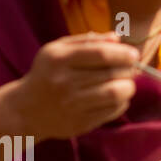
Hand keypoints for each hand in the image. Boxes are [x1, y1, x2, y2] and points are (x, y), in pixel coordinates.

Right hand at [15, 32, 137, 140]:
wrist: (27, 109)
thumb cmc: (47, 73)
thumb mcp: (58, 51)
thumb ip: (86, 41)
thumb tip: (117, 38)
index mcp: (59, 59)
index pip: (100, 54)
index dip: (122, 53)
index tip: (133, 55)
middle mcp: (65, 82)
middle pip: (111, 74)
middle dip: (128, 70)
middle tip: (130, 69)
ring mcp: (73, 105)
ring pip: (116, 94)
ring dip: (128, 87)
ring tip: (125, 83)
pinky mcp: (81, 123)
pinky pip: (113, 111)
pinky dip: (122, 102)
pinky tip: (116, 97)